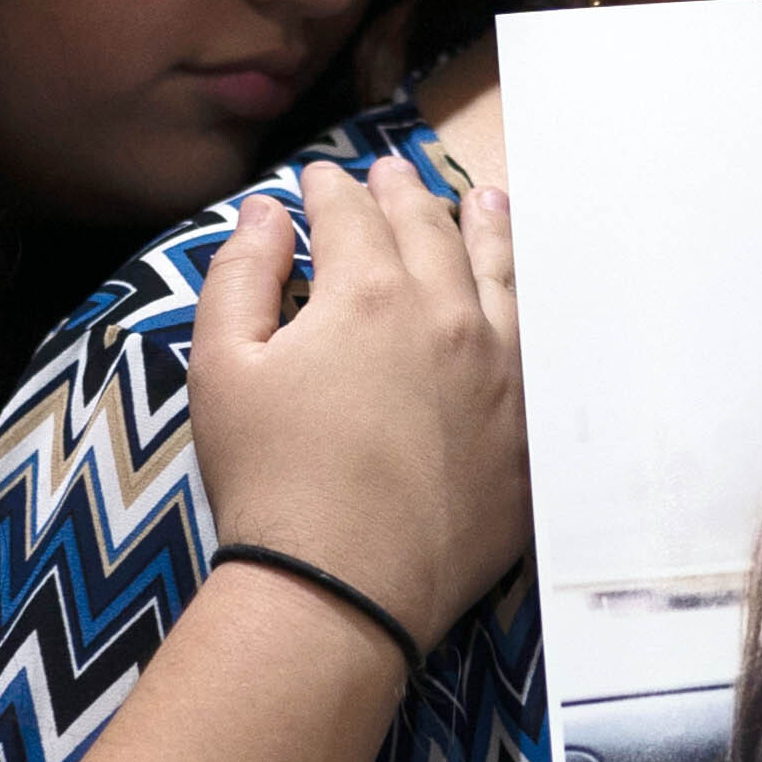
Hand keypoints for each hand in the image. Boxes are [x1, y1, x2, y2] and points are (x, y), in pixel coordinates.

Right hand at [183, 156, 526, 647]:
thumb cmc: (269, 480)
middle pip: (427, 231)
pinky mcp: (527, 427)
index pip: (349, 215)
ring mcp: (500, 371)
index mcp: (367, 293)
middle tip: (389, 174)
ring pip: (499, 274)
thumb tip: (263, 213)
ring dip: (483, 228)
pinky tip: (525, 295)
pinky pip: (540, 343)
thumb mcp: (221, 367)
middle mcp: (448, 316)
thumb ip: (240, 275)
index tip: (316, 181)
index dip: (326, 191)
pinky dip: (530, 303)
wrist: (341, 588)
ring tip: (479, 201)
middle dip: (401, 195)